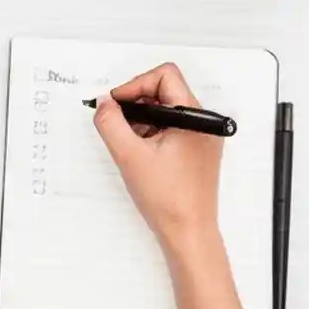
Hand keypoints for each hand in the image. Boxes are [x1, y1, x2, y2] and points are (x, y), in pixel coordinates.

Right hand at [93, 63, 222, 246]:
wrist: (188, 233)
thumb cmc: (170, 200)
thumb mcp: (129, 156)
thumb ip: (111, 123)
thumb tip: (104, 104)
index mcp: (195, 118)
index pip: (164, 76)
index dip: (135, 85)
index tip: (117, 104)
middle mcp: (203, 123)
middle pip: (165, 90)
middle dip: (136, 103)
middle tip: (117, 122)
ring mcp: (201, 137)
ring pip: (166, 110)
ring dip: (143, 119)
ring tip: (130, 143)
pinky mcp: (196, 150)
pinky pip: (171, 128)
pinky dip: (152, 133)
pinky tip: (141, 154)